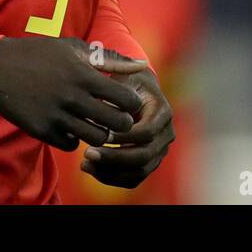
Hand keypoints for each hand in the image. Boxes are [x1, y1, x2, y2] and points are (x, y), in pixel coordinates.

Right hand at [0, 37, 146, 150]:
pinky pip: (70, 145)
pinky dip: (75, 139)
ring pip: (95, 138)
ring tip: (95, 123)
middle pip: (116, 124)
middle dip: (121, 123)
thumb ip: (111, 59)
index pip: (126, 99)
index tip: (126, 102)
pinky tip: (72, 126)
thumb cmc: (43, 54)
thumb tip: (142, 66)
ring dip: (99, 133)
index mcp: (84, 75)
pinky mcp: (41, 130)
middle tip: (116, 118)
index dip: (131, 103)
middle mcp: (72, 97)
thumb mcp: (76, 49)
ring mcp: (56, 116)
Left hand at [80, 66, 173, 188]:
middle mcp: (166, 133)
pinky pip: (133, 178)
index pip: (147, 131)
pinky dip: (112, 178)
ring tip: (85, 164)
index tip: (101, 132)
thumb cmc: (124, 82)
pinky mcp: (148, 162)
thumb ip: (119, 74)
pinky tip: (91, 169)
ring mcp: (159, 151)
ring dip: (111, 171)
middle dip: (115, 157)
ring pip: (139, 171)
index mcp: (163, 111)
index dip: (124, 135)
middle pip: (144, 156)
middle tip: (88, 153)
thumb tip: (123, 78)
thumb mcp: (122, 75)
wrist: (133, 93)